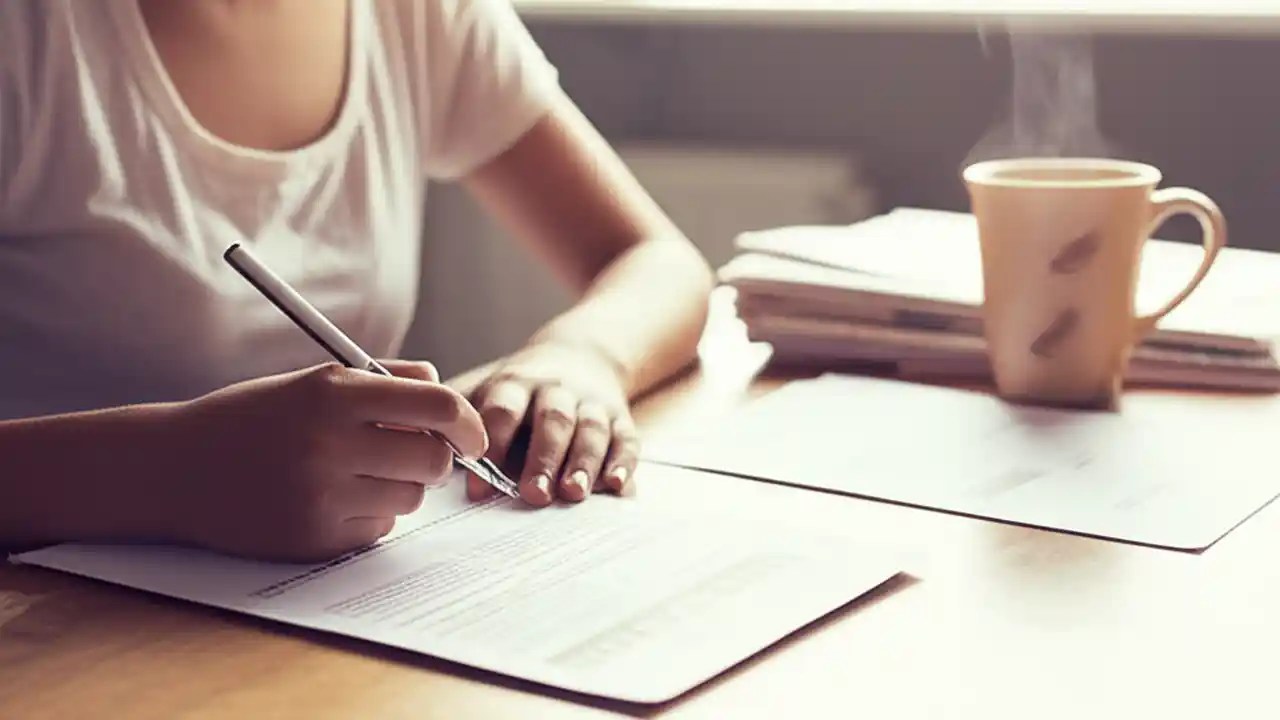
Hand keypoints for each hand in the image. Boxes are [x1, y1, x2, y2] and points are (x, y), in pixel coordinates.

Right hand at [160, 361, 486, 561]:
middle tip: (411, 454)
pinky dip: (368, 517)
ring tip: (357, 474)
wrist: (174, 468)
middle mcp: (329, 443)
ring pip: (410, 498)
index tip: (471, 435)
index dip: (468, 423)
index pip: (438, 407)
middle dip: (434, 458)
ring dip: (399, 487)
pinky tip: (329, 500)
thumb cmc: (254, 417)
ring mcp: (320, 495)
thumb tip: (442, 386)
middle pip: (433, 460)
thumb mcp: (314, 380)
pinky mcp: (313, 538)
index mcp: (334, 393)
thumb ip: (385, 379)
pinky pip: (377, 530)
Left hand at [466, 341, 638, 506]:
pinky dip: (623, 463)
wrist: (583, 353)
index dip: (491, 445)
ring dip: (583, 462)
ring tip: (573, 494)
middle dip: (542, 458)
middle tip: (532, 495)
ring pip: (590, 429)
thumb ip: (451, 415)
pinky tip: (617, 487)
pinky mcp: (620, 419)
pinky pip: (626, 439)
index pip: (502, 410)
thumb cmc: (518, 389)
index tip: (478, 486)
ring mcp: (591, 404)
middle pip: (551, 420)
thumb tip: (403, 444)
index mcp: (514, 384)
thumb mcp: (483, 387)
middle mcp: (555, 390)